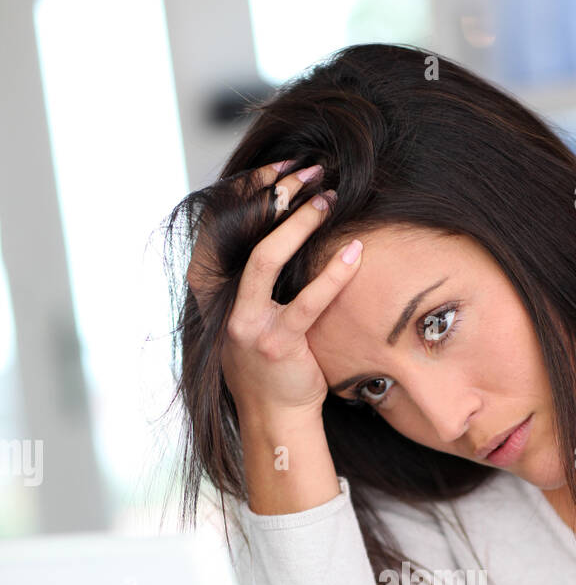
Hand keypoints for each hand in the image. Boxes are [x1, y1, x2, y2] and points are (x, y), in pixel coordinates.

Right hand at [186, 161, 362, 426]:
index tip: (277, 168)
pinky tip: (354, 253)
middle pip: (242, 232)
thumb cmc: (270, 361)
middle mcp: (221, 304)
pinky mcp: (277, 343)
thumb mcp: (249, 313)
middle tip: (312, 173)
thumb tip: (280, 223)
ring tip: (329, 199)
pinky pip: (308, 300)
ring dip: (300, 222)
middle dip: (276, 195)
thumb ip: (252, 277)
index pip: (220, 225)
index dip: (246, 191)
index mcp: (212, 290)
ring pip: (267, 258)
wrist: (275, 416)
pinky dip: (334, 273)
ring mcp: (247, 324)